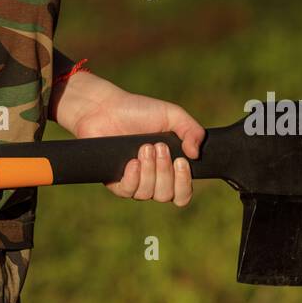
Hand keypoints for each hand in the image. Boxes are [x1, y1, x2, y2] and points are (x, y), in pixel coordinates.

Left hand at [73, 87, 204, 206]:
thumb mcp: (172, 115)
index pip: (182, 193)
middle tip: (158, 147)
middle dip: (165, 172)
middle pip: (166, 195)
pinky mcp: (114, 181)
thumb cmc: (138, 111)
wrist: (105, 107)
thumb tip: (196, 154)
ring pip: (148, 194)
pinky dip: (133, 178)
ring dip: (149, 170)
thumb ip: (192, 130)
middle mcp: (152, 179)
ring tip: (144, 147)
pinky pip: (127, 191)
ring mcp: (133, 181)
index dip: (184, 184)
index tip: (181, 162)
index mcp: (168, 167)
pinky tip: (133, 162)